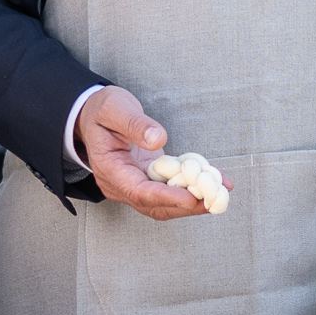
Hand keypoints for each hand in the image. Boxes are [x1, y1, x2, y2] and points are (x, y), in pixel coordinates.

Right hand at [73, 88, 206, 220]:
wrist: (93, 115)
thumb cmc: (102, 111)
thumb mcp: (114, 108)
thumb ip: (134, 124)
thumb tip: (157, 139)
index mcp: (109, 169)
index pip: (139, 192)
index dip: (166, 197)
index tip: (191, 197)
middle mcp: (121, 184)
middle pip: (155, 205)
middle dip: (187, 206)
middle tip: (215, 199)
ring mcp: (135, 184)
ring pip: (166, 203)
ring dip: (195, 201)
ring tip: (222, 192)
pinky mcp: (149, 178)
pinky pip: (172, 189)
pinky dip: (194, 188)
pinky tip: (217, 181)